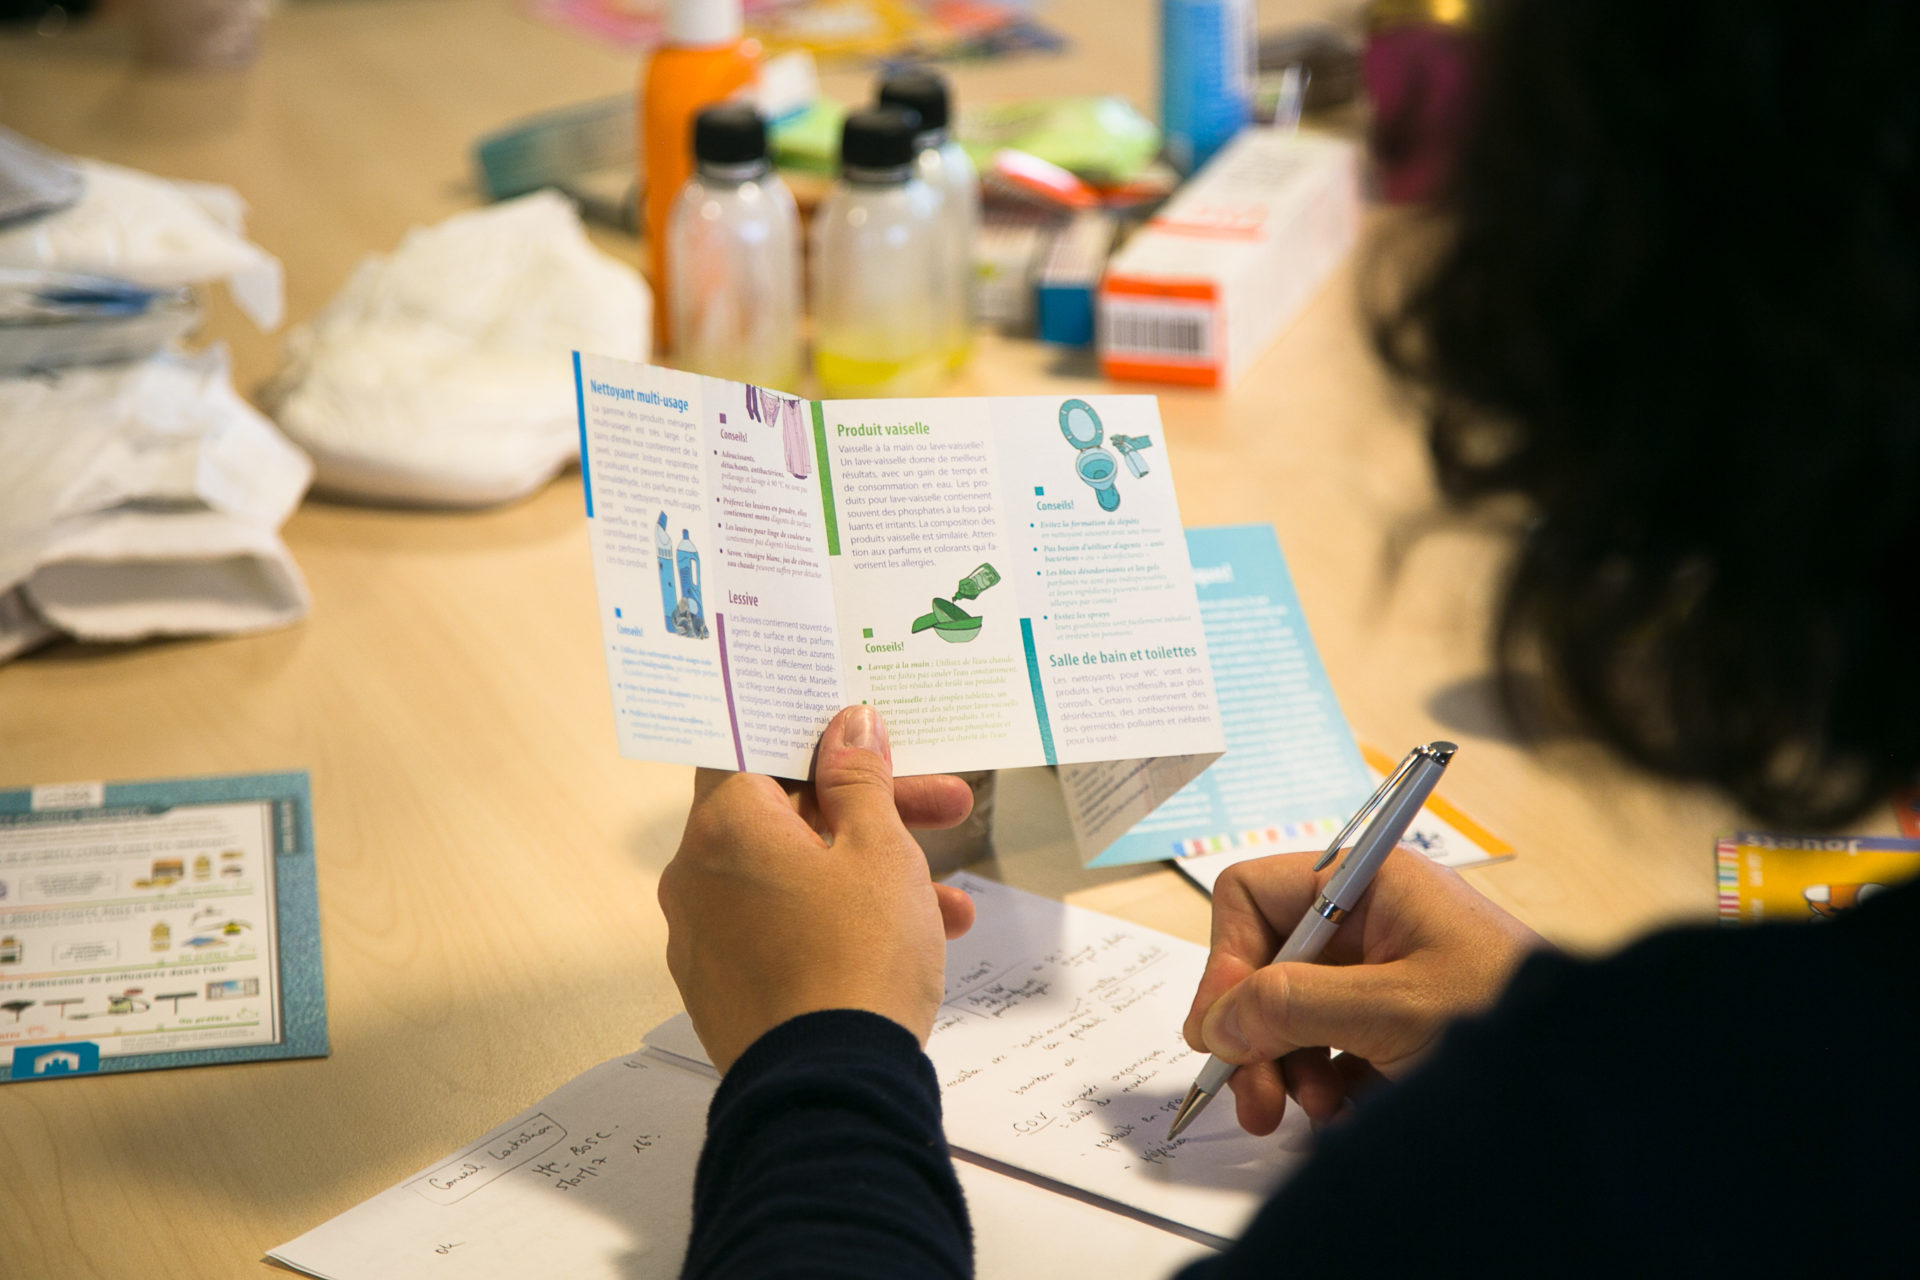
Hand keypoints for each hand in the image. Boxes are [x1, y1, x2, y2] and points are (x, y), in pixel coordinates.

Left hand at [658, 705, 977, 1072]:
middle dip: (872, 810)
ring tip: (949, 899)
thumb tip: (847, 728)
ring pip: (796, 880)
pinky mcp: (726, 990)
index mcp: (725, 826)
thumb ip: (862, 780)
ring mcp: (707, 938)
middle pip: (787, 816)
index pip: (753, 751)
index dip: (812, 740)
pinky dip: (842, 925)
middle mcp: (698, 876)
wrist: (830, 1090)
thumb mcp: (879, 851)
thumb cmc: (856, 959)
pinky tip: (919, 942)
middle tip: (942, 803)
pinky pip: (786, 934)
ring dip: (871, 875)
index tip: (863, 739)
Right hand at [1181, 847, 1543, 1133]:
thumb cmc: (1507, 1015)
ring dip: (1287, 1068)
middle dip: (1253, 1033)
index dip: (1228, 960)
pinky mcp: (1390, 1022)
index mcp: (1365, 882)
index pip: (1253, 896)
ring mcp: (1377, 972)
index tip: (1223, 1030)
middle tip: (1254, 1098)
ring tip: (1314, 1111)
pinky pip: (1325, 1047)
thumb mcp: (1390, 1010)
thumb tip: (1217, 1022)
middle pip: (1264, 963)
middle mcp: (1364, 919)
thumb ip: (1294, 1008)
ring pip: (1289, 1013)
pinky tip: (1344, 1113)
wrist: (1588, 1073)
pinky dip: (1323, 1084)